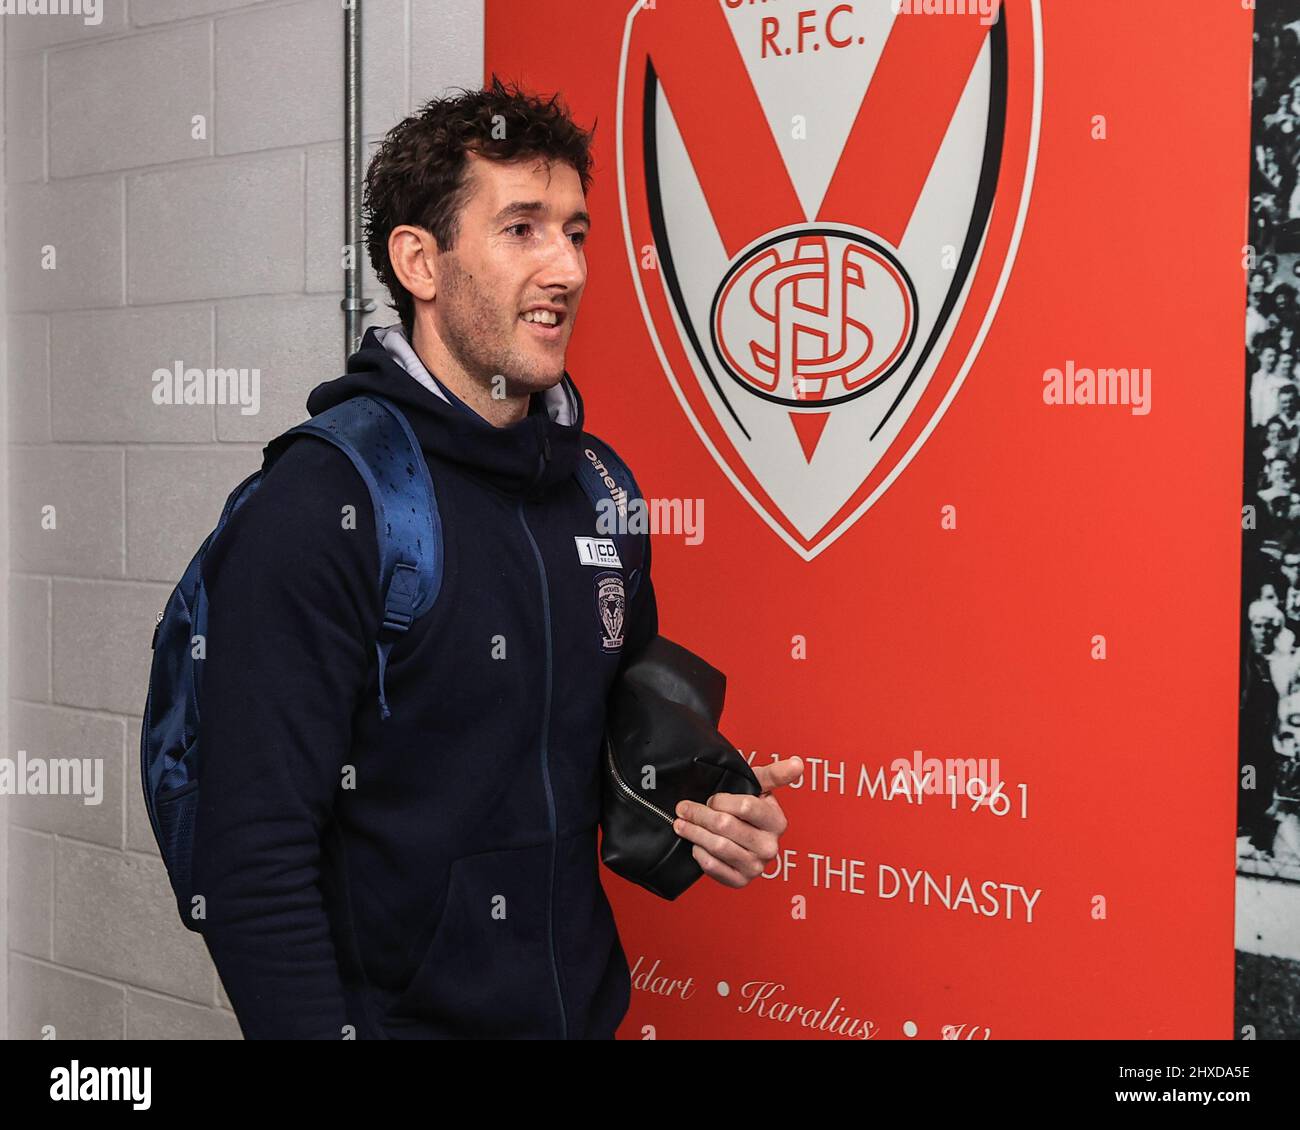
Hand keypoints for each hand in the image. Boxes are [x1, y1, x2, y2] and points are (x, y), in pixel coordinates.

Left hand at [671, 757, 803, 888]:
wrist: (738, 835)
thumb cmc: (747, 807)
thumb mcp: (758, 787)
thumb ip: (775, 774)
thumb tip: (797, 763)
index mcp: (777, 822)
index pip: (745, 806)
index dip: (722, 800)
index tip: (711, 798)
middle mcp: (770, 847)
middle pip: (726, 826)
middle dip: (699, 814)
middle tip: (683, 807)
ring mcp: (756, 867)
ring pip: (718, 846)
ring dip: (694, 833)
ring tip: (681, 824)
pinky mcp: (740, 881)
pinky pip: (714, 867)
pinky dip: (700, 854)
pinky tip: (696, 845)